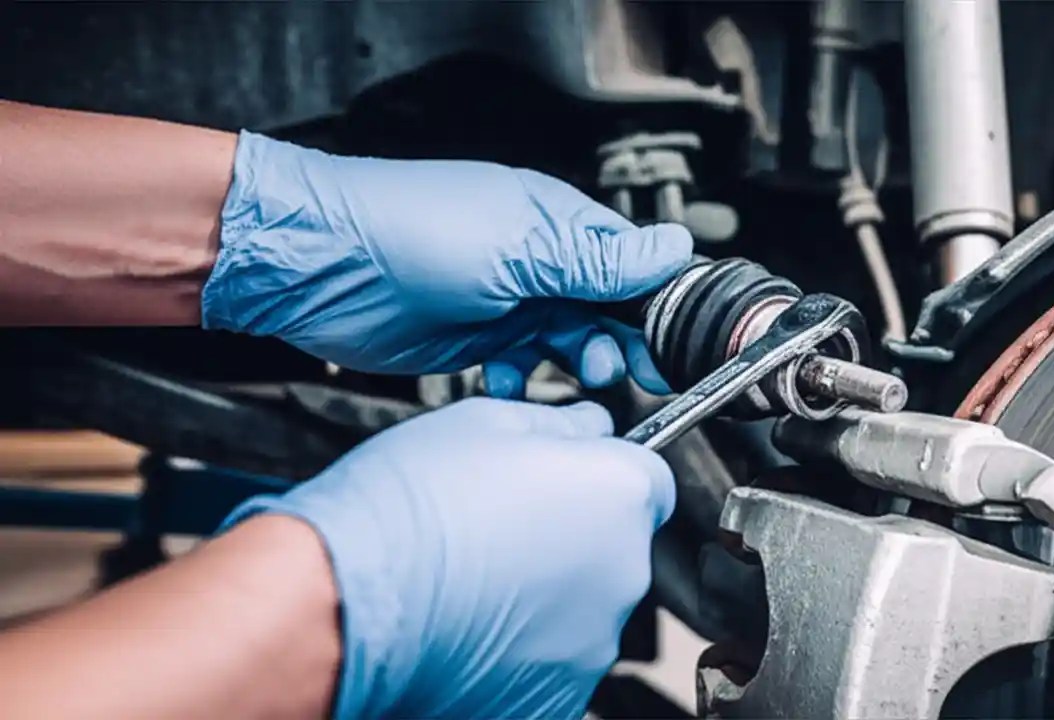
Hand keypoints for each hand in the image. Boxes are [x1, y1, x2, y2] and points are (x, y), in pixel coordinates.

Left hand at [202, 132, 691, 394]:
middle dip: (625, 342)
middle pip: (609, 309)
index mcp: (557, 225)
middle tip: (633, 371)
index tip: (674, 343)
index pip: (633, 264)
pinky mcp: (475, 337)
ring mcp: (507, 300)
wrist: (321, 266)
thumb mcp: (522, 247)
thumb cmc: (410, 231)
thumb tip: (674, 247)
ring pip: (570, 341)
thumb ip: (599, 259)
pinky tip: (513, 383)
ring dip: (580, 362)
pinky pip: (524, 365)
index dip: (658, 305)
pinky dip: (527, 381)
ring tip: (579, 376)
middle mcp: (538, 261)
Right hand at [220, 398, 674, 717]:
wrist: (346, 600)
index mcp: (619, 495)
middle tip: (501, 526)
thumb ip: (560, 423)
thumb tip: (587, 426)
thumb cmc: (407, 508)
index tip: (569, 476)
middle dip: (571, 534)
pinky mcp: (555, 698)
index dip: (602, 472)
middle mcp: (623, 574)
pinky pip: (550, 662)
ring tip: (472, 578)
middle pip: (614, 546)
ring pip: (581, 607)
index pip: (647, 478)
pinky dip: (519, 649)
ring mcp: (591, 644)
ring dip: (544, 594)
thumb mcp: (487, 421)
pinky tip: (467, 624)